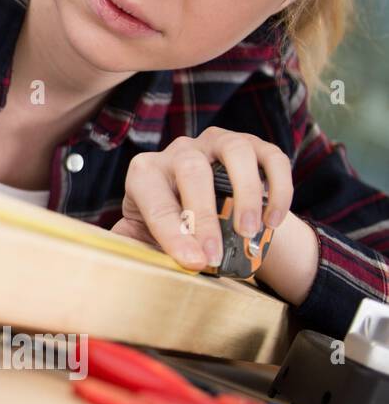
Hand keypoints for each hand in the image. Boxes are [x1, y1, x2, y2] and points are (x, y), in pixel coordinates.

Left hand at [111, 126, 292, 270]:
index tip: (194, 262)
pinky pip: (271, 157)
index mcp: (145, 172)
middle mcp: (178, 150)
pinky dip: (278, 189)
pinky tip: (274, 221)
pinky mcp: (252, 143)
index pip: (156, 201)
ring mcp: (216, 142)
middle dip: (204, 216)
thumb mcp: (143, 231)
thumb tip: (125, 258)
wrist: (204, 202)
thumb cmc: (169, 220)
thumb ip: (132, 243)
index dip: (173, 234)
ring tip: (249, 232)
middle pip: (191, 171)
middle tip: (215, 255)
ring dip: (245, 194)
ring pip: (234, 151)